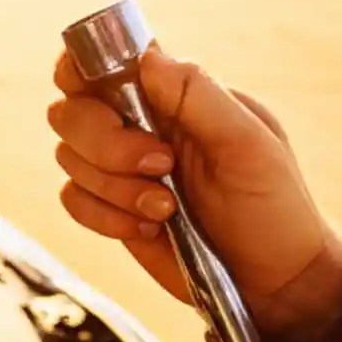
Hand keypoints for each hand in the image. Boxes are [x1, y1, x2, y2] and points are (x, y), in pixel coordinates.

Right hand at [48, 46, 341, 341]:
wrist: (274, 284)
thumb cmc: (275, 208)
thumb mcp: (251, 146)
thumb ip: (198, 96)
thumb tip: (146, 57)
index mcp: (172, 94)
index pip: (103, 58)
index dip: (82, 67)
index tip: (102, 96)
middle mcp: (136, 123)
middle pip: (70, 110)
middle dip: (105, 143)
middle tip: (160, 166)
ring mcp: (118, 167)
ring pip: (67, 156)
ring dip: (114, 187)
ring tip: (167, 209)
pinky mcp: (108, 207)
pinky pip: (72, 199)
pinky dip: (104, 216)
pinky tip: (150, 227)